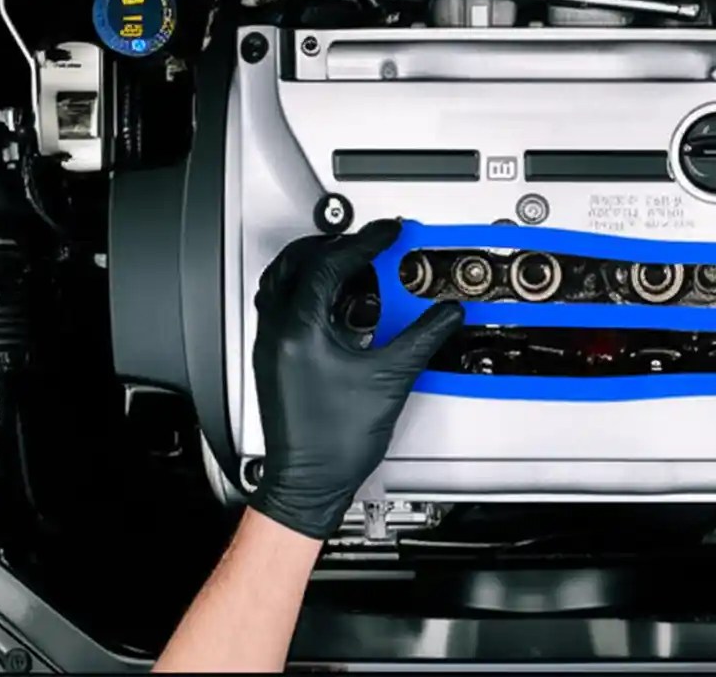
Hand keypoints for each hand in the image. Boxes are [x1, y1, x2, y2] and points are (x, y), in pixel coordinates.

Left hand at [250, 219, 462, 539]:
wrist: (308, 481)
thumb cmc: (335, 443)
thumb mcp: (391, 381)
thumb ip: (422, 338)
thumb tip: (444, 314)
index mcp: (301, 330)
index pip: (329, 265)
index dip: (364, 243)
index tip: (387, 234)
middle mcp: (278, 332)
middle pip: (297, 263)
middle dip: (335, 245)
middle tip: (368, 243)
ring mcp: (272, 345)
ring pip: (283, 283)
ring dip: (317, 266)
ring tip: (352, 265)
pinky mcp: (275, 359)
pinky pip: (285, 307)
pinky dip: (311, 293)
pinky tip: (339, 305)